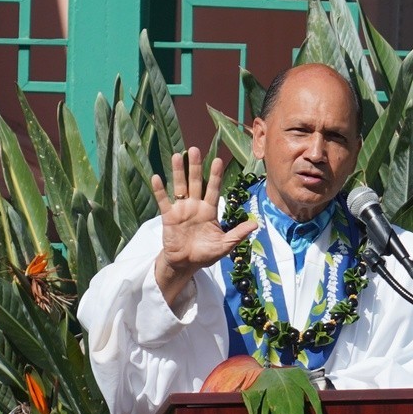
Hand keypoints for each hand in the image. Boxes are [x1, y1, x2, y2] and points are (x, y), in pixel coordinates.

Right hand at [151, 147, 254, 305]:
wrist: (186, 264)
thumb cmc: (205, 254)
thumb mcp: (225, 245)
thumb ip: (237, 233)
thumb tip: (256, 224)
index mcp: (209, 211)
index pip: (213, 189)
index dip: (215, 176)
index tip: (218, 160)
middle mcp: (195, 206)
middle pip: (195, 183)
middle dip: (196, 167)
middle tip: (195, 149)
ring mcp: (181, 210)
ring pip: (179, 187)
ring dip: (178, 172)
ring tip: (177, 155)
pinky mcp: (168, 217)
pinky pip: (163, 201)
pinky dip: (159, 190)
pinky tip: (156, 177)